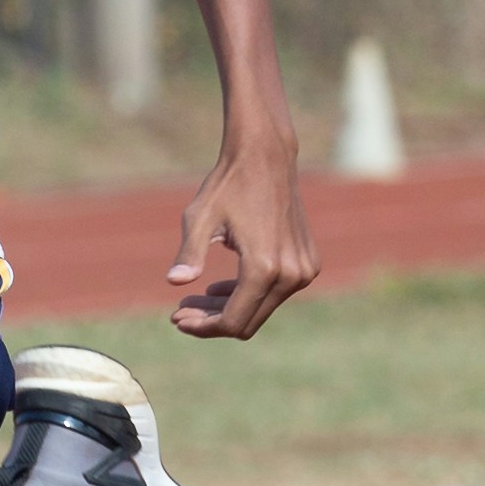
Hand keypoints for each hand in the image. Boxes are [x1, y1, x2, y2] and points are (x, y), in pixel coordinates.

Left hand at [163, 138, 318, 338]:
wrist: (266, 158)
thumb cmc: (228, 185)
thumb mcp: (200, 219)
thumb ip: (190, 254)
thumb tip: (175, 281)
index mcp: (264, 267)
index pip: (231, 321)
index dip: (201, 327)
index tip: (175, 317)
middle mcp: (291, 275)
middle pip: (247, 322)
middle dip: (211, 322)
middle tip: (180, 311)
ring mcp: (304, 271)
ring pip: (261, 310)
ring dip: (228, 310)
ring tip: (197, 298)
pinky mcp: (309, 264)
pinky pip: (275, 295)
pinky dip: (248, 296)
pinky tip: (220, 286)